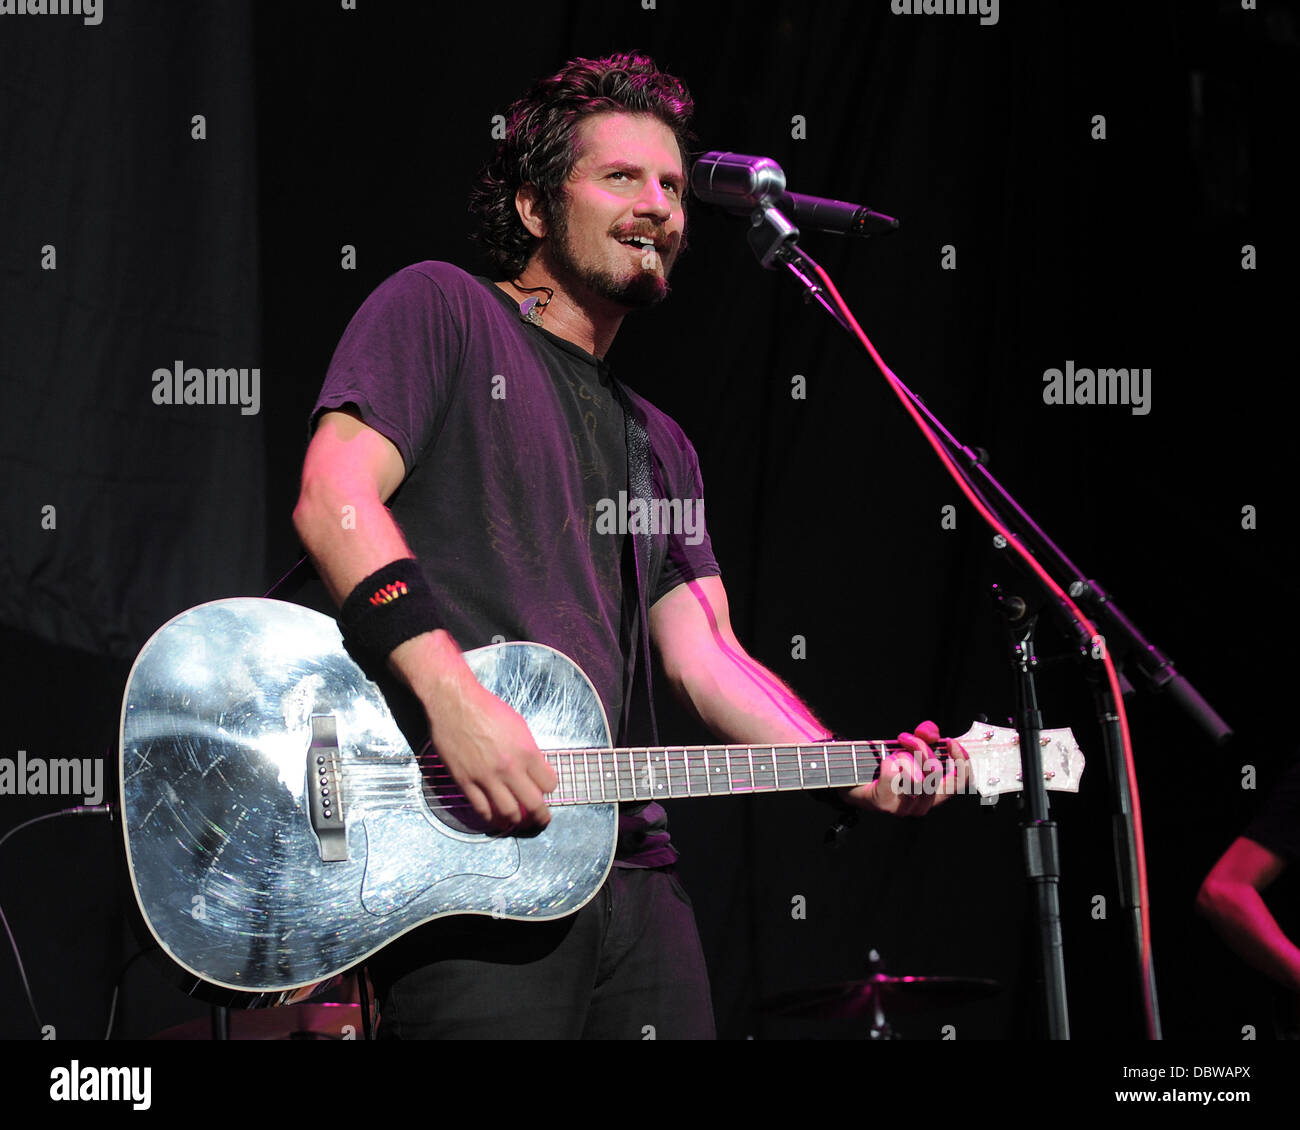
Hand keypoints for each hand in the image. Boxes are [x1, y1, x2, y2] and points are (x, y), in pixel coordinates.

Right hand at [425, 675, 557, 830]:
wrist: (455, 704)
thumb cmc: (488, 708)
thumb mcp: (519, 726)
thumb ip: (529, 751)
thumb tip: (533, 770)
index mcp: (527, 752)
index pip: (549, 784)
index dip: (548, 789)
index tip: (545, 790)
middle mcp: (509, 769)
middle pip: (533, 804)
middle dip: (541, 816)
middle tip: (541, 819)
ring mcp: (486, 778)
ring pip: (508, 812)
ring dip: (516, 821)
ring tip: (518, 822)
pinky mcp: (465, 782)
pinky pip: (482, 809)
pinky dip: (491, 818)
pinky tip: (495, 818)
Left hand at [843, 720, 969, 815]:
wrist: (854, 782)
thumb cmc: (885, 769)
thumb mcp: (911, 749)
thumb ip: (925, 737)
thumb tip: (931, 733)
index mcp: (935, 793)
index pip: (960, 782)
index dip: (961, 761)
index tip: (950, 741)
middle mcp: (923, 804)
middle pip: (934, 772)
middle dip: (920, 747)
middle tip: (905, 738)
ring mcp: (905, 808)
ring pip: (916, 776)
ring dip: (902, 757)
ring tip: (892, 755)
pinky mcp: (886, 805)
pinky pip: (893, 775)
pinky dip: (888, 762)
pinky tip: (883, 764)